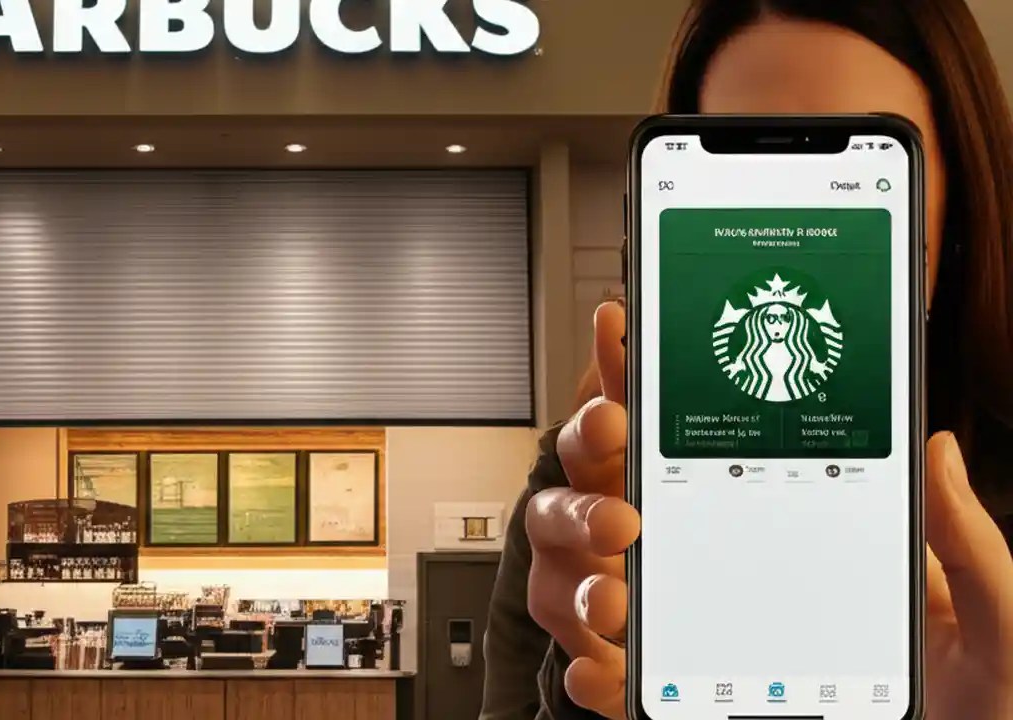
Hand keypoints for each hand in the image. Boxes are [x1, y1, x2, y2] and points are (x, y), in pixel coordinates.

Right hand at [525, 300, 631, 718]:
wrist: (660, 625)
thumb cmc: (668, 532)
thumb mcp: (676, 462)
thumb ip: (651, 398)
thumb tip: (618, 313)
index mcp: (606, 477)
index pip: (592, 438)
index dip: (594, 427)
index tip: (617, 420)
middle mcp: (580, 531)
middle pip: (562, 513)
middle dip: (585, 515)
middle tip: (622, 523)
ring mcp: (578, 593)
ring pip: (560, 592)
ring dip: (587, 598)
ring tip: (619, 608)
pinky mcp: (592, 654)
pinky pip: (584, 668)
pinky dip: (593, 673)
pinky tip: (607, 673)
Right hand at [525, 301, 1012, 719]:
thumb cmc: (969, 707)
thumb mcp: (988, 624)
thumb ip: (965, 542)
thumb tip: (940, 447)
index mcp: (776, 519)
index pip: (697, 432)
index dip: (646, 376)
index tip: (621, 329)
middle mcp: (710, 560)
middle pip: (607, 488)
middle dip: (589, 471)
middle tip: (617, 488)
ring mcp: (680, 626)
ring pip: (578, 573)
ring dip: (578, 577)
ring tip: (614, 600)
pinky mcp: (667, 692)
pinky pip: (598, 673)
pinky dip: (588, 672)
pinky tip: (605, 672)